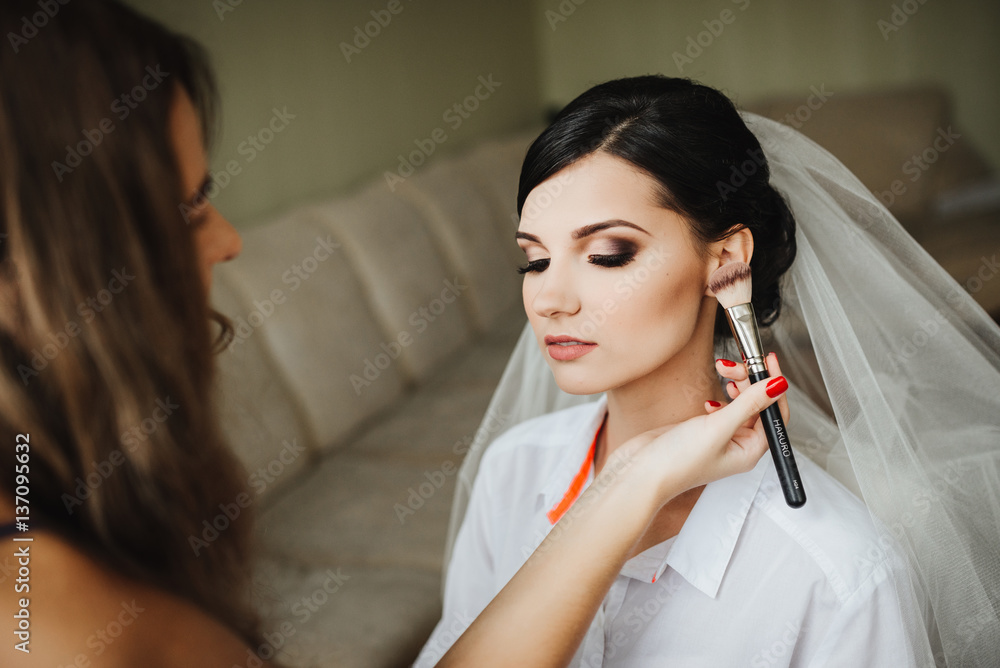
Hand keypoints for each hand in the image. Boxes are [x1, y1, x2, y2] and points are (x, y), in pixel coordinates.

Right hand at [607, 371, 788, 505]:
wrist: (639, 472)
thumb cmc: (676, 463)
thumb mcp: (718, 428)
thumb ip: (749, 403)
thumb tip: (778, 384)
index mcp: (750, 451)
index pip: (775, 413)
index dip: (774, 385)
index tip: (768, 361)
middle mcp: (738, 446)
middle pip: (758, 406)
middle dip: (749, 381)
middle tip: (733, 366)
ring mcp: (719, 438)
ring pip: (740, 404)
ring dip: (735, 385)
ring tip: (722, 371)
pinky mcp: (702, 432)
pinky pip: (723, 409)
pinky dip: (721, 397)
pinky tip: (711, 398)